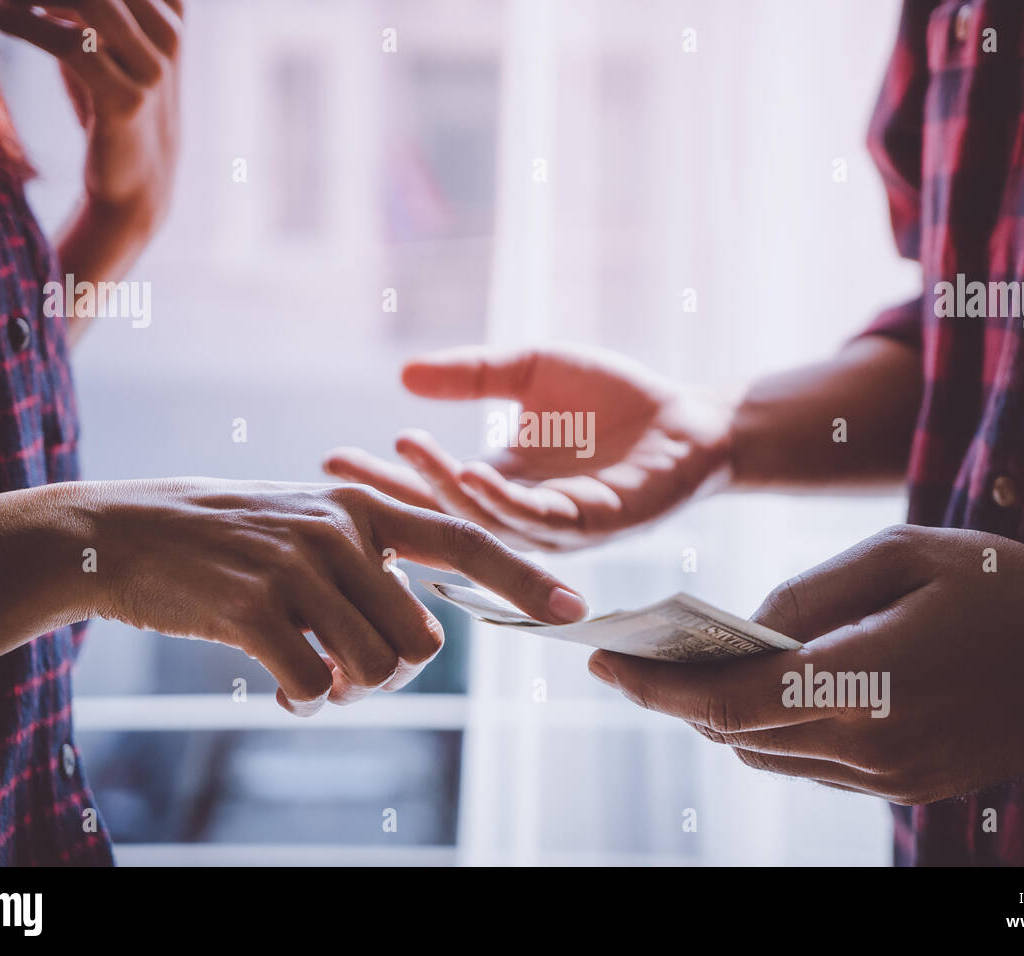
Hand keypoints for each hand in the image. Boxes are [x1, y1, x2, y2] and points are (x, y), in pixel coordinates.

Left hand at [0, 0, 181, 231]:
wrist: (137, 179)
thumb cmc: (114, 99)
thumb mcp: (106, 37)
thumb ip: (85, 1)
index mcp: (171, 10)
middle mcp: (170, 35)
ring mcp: (154, 69)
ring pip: (92, 0)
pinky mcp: (128, 101)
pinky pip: (71, 44)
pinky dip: (22, 21)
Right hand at [86, 479, 587, 713]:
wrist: (123, 532)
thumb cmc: (225, 537)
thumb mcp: (306, 523)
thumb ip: (366, 564)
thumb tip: (414, 644)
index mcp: (362, 507)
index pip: (463, 541)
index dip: (522, 576)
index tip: (573, 606)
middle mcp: (338, 532)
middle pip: (420, 638)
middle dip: (395, 671)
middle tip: (348, 669)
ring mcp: (295, 568)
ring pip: (372, 668)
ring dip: (346, 691)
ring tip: (310, 676)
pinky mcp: (251, 608)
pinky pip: (311, 684)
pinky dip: (302, 701)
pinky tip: (278, 688)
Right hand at [324, 346, 732, 551]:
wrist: (692, 418)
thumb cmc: (614, 398)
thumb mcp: (530, 369)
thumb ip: (473, 374)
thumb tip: (405, 375)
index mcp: (501, 481)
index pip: (429, 485)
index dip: (382, 473)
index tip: (331, 455)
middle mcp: (520, 512)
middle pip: (445, 513)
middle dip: (394, 492)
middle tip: (344, 468)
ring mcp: (557, 525)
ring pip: (487, 520)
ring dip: (446, 490)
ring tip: (408, 452)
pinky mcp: (599, 525)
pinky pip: (541, 518)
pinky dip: (503, 500)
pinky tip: (472, 473)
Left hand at [587, 525, 1023, 803]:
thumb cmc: (1003, 583)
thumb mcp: (900, 554)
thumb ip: (807, 594)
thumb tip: (741, 630)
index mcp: (863, 684)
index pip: (724, 702)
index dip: (652, 686)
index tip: (599, 663)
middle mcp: (870, 748)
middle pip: (737, 734)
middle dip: (675, 699)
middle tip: (634, 659)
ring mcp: (892, 778)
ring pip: (769, 757)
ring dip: (722, 718)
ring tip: (689, 671)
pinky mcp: (910, 787)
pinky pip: (814, 767)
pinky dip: (774, 732)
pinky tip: (767, 692)